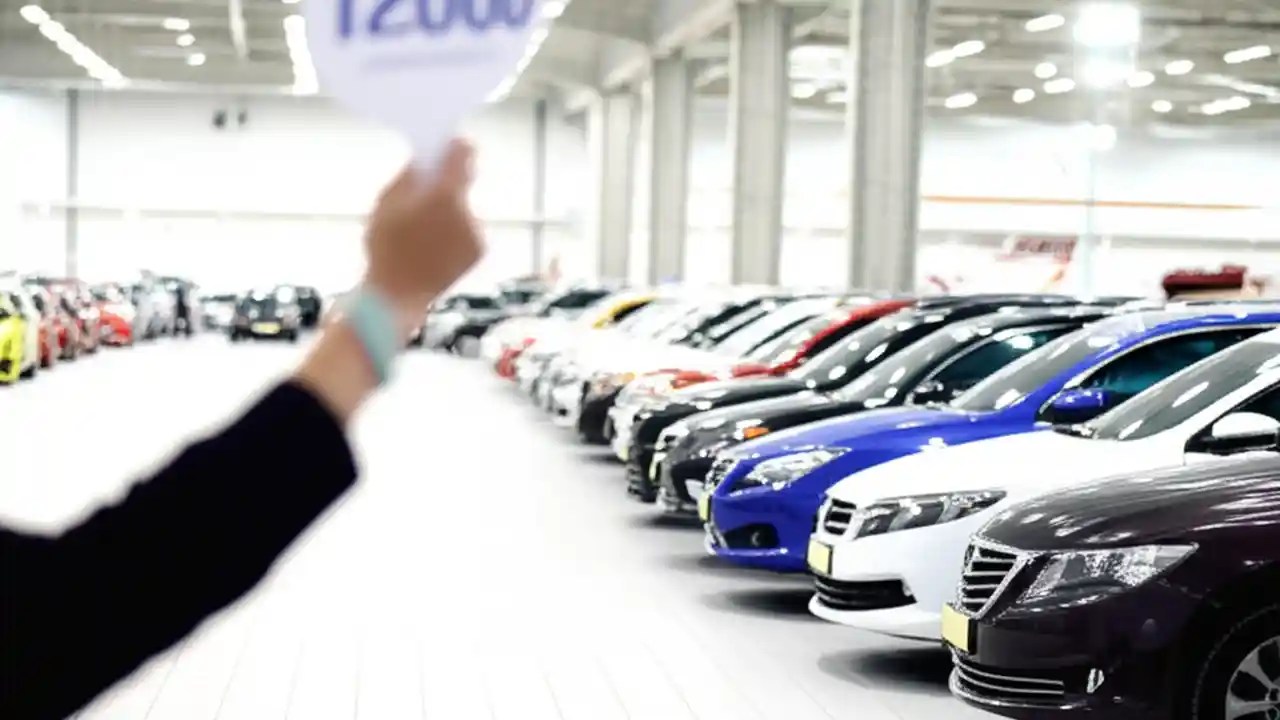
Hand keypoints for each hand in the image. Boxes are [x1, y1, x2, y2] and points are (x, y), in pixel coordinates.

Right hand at [364, 140, 482, 332]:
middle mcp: (469, 211)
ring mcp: (477, 232)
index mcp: (445, 195)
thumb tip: (423, 162)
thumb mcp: (385, 204)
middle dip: (446, 184)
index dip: (456, 146)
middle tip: (425, 193)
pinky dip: (456, 230)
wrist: (397, 296)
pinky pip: (469, 229)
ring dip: (450, 210)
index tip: (448, 144)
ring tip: (424, 228)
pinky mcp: (479, 250)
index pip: (463, 155)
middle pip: (463, 184)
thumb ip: (408, 177)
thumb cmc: (385, 248)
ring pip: (465, 208)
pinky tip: (435, 244)